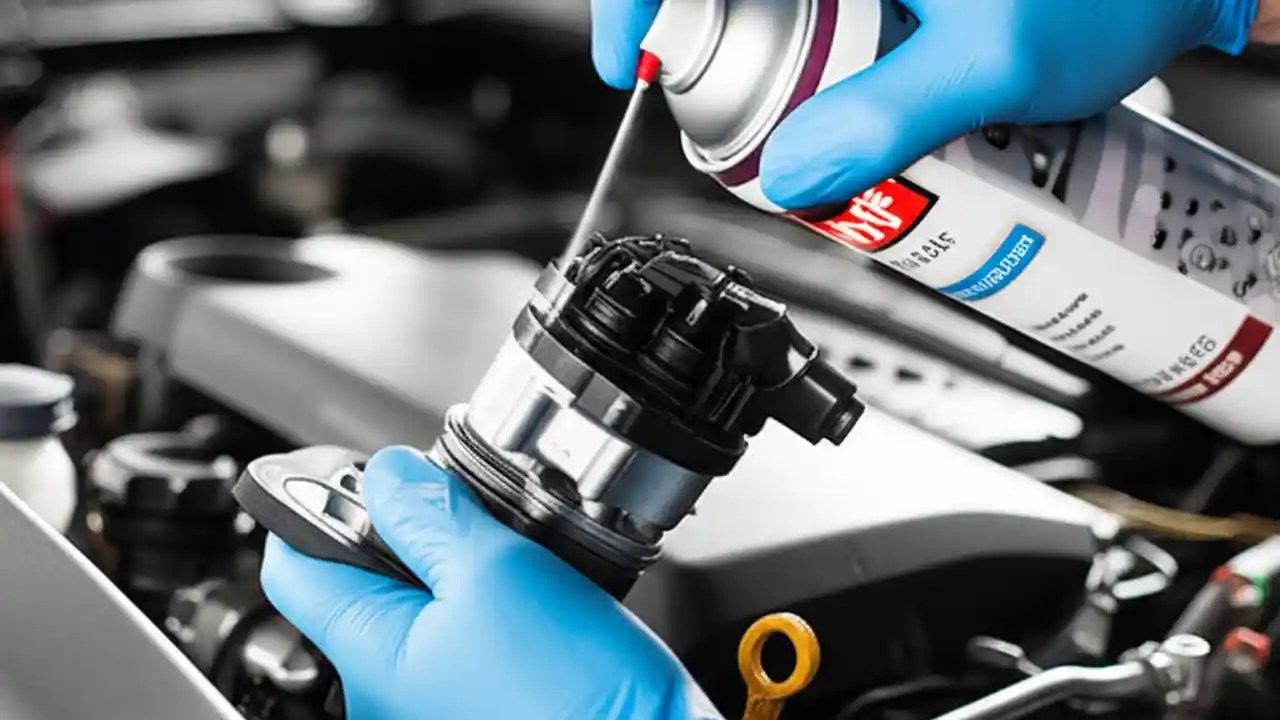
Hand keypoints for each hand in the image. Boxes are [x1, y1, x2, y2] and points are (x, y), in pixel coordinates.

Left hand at [260, 446, 720, 719]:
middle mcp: (388, 687)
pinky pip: (459, 629)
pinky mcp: (476, 700)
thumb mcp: (495, 569)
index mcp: (371, 653)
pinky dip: (484, 596)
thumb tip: (386, 472)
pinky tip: (528, 590)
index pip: (295, 560)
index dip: (319, 501)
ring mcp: (432, 698)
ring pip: (417, 599)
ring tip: (509, 552)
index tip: (362, 472)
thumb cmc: (578, 693)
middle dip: (407, 526)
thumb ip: (428, 511)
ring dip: (454, 559)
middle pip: (359, 575)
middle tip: (464, 507)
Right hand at [591, 0, 1259, 208]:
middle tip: (746, 126)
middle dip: (715, 55)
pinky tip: (850, 101)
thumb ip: (886, 121)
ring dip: (769, 65)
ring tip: (810, 126)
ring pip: (775, 9)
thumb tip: (795, 174)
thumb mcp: (997, 64)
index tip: (634, 65)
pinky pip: (818, 13)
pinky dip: (813, 60)